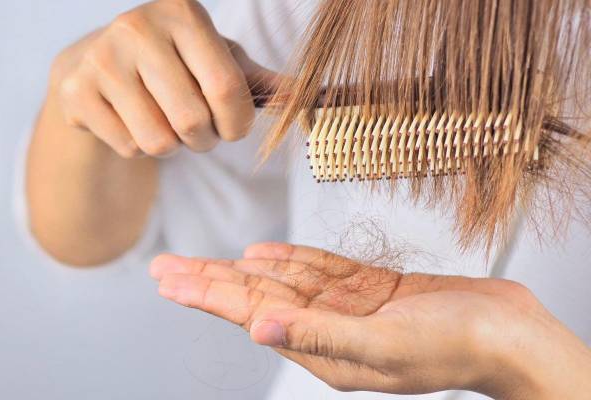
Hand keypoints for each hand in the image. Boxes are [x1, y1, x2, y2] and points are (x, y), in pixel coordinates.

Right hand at [50, 0, 275, 157]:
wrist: (95, 62)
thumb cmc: (172, 62)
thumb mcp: (216, 60)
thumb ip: (260, 81)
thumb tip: (313, 99)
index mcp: (182, 11)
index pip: (226, 88)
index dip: (237, 122)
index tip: (233, 124)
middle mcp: (138, 27)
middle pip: (192, 122)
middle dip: (205, 140)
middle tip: (198, 129)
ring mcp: (102, 58)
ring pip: (159, 141)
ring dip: (172, 146)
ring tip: (164, 121)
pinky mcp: (76, 91)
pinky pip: (129, 147)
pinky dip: (138, 146)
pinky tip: (131, 119)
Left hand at [150, 242, 590, 398]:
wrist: (508, 334)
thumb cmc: (454, 347)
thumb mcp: (382, 345)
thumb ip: (317, 335)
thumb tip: (256, 327)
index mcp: (321, 347)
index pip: (248, 313)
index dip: (205, 294)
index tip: (167, 280)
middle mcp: (326, 328)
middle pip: (253, 297)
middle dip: (207, 280)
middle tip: (164, 267)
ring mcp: (347, 309)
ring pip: (279, 282)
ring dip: (238, 269)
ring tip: (201, 262)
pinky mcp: (370, 290)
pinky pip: (317, 271)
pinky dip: (288, 260)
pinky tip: (262, 254)